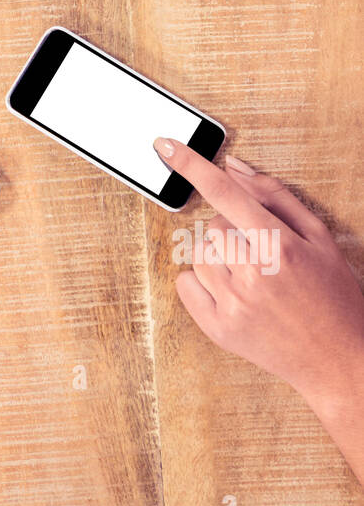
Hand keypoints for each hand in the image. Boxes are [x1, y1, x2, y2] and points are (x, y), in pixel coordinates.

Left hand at [154, 137, 363, 486]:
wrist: (340, 359)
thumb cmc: (335, 295)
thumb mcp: (319, 237)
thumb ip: (274, 197)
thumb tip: (234, 167)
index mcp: (281, 246)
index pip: (224, 193)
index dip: (191, 165)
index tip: (166, 146)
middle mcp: (253, 274)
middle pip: (212, 224)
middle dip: (232, 228)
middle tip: (262, 250)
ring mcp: (233, 304)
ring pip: (198, 252)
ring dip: (218, 255)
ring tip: (252, 274)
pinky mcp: (219, 329)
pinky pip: (186, 284)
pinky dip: (201, 281)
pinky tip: (233, 290)